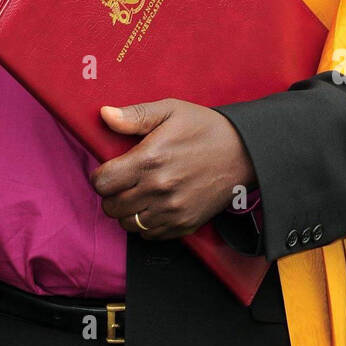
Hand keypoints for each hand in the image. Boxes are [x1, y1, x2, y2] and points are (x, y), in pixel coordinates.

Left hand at [91, 99, 255, 239]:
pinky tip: (153, 206)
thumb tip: (104, 114)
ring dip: (126, 211)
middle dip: (111, 195)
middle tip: (123, 182)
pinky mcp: (185, 224)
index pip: (103, 183)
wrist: (244, 152)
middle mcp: (159, 189)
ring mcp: (172, 210)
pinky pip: (149, 235)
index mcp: (150, 159)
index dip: (101, 176)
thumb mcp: (170, 110)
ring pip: (127, 224)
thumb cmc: (204, 128)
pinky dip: (145, 224)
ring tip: (137, 194)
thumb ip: (134, 115)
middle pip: (111, 207)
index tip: (110, 170)